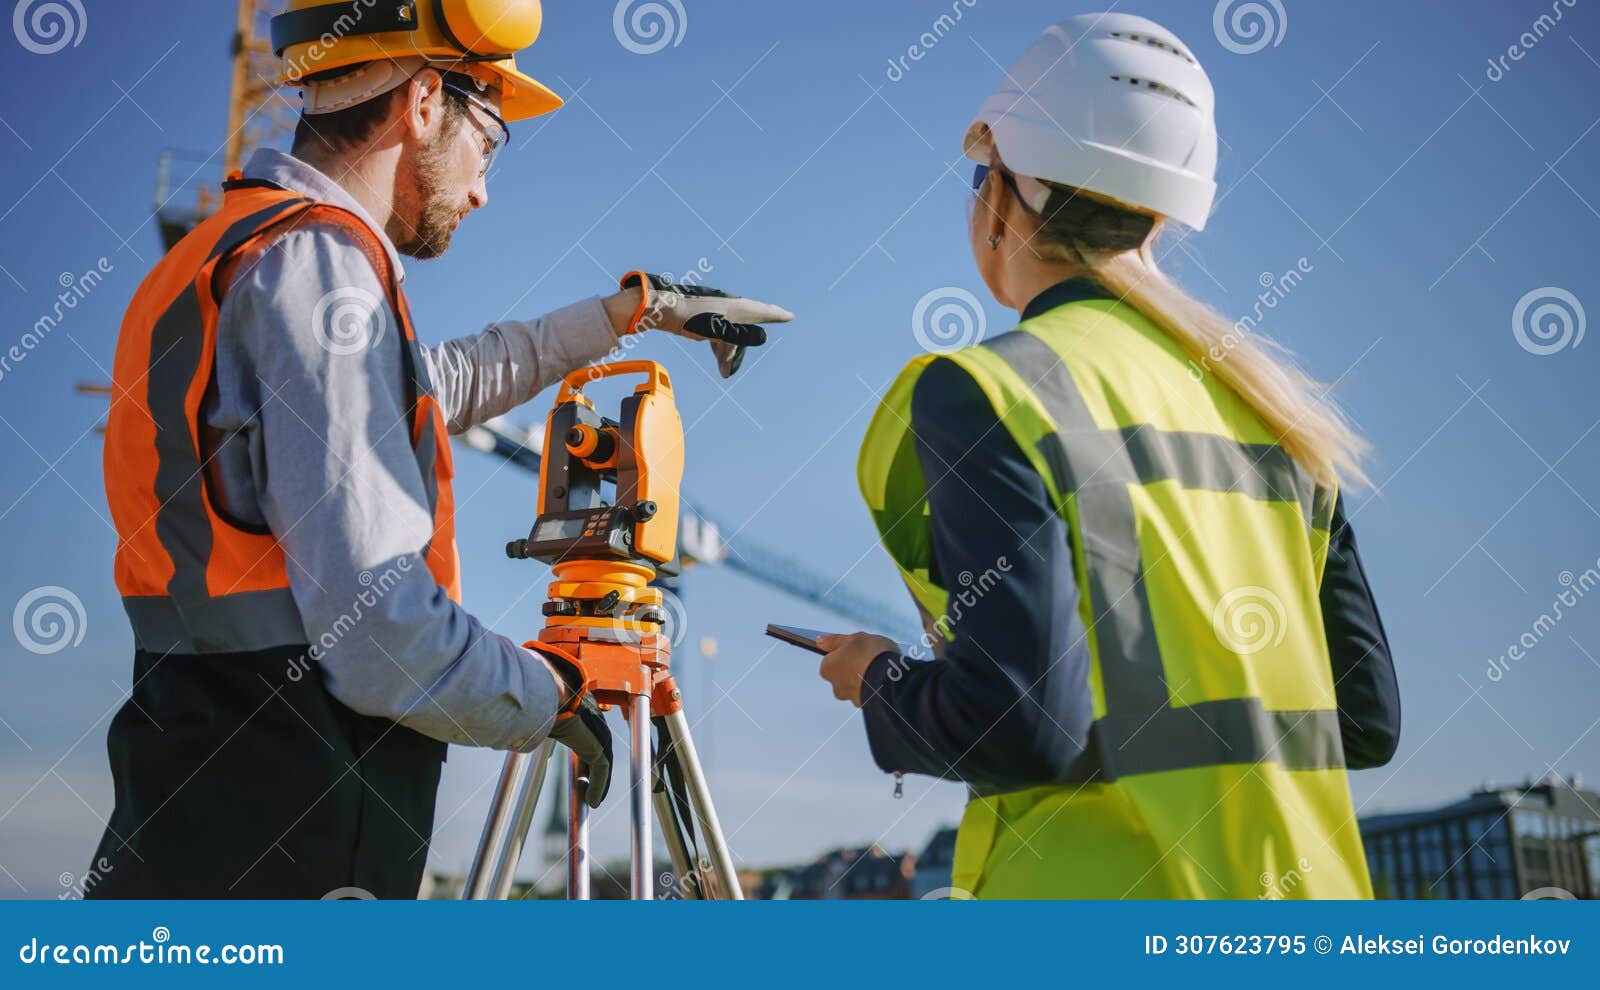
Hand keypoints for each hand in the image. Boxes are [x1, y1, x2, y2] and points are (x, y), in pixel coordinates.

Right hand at [530, 644, 612, 807]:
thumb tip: (513, 729)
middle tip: (587, 787)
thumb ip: (535, 724)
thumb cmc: (542, 700)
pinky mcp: (599, 747)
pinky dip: (598, 787)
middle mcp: (595, 723)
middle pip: (598, 752)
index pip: (587, 737)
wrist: (551, 696)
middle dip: (595, 771)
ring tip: (592, 800)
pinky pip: (601, 772)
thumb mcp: (540, 715)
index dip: (585, 754)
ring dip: (599, 783)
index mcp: (583, 714)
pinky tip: (593, 801)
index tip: (580, 769)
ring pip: (602, 765)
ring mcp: (599, 735)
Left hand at [616, 271, 793, 377]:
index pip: (762, 312)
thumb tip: (763, 338)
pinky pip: (719, 333)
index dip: (776, 315)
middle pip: (745, 328)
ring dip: (729, 352)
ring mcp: (715, 310)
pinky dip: (720, 347)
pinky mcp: (703, 316)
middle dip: (742, 349)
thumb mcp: (717, 329)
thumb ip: (740, 335)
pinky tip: (717, 358)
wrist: (660, 308)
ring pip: (730, 332)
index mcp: (735, 308)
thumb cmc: (689, 317)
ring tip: (724, 371)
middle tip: (737, 364)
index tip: (790, 316)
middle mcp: (728, 306)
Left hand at [816, 632, 898, 706]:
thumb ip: (835, 641)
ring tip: (880, 667)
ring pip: (856, 685)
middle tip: (869, 657)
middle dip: (854, 667)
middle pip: (842, 674)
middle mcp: (836, 686)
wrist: (890, 678)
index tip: (855, 648)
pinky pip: (868, 693)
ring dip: (865, 677)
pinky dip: (873, 686)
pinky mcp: (866, 704)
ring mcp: (851, 697)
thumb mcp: (853, 639)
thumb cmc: (870, 656)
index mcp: (827, 668)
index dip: (845, 652)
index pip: (831, 659)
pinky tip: (884, 678)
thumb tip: (821, 641)